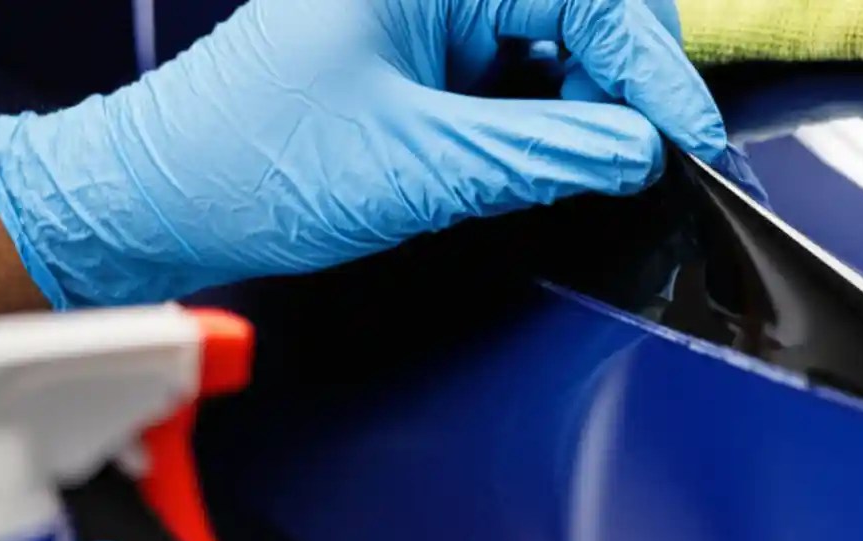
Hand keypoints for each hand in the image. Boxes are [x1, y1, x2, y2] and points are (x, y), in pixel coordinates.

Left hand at [0, 0, 726, 307]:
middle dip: (630, 78)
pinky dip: (551, 111)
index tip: (695, 138)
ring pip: (557, 37)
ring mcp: (429, 8)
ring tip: (607, 161)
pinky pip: (518, 65)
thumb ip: (552, 154)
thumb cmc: (255, 165)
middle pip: (583, 8)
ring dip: (593, 98)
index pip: (588, 0)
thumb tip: (644, 150)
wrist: (166, 198)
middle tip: (662, 149)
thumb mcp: (426, 167)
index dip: (656, 73)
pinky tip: (560, 151)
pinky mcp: (425, 46)